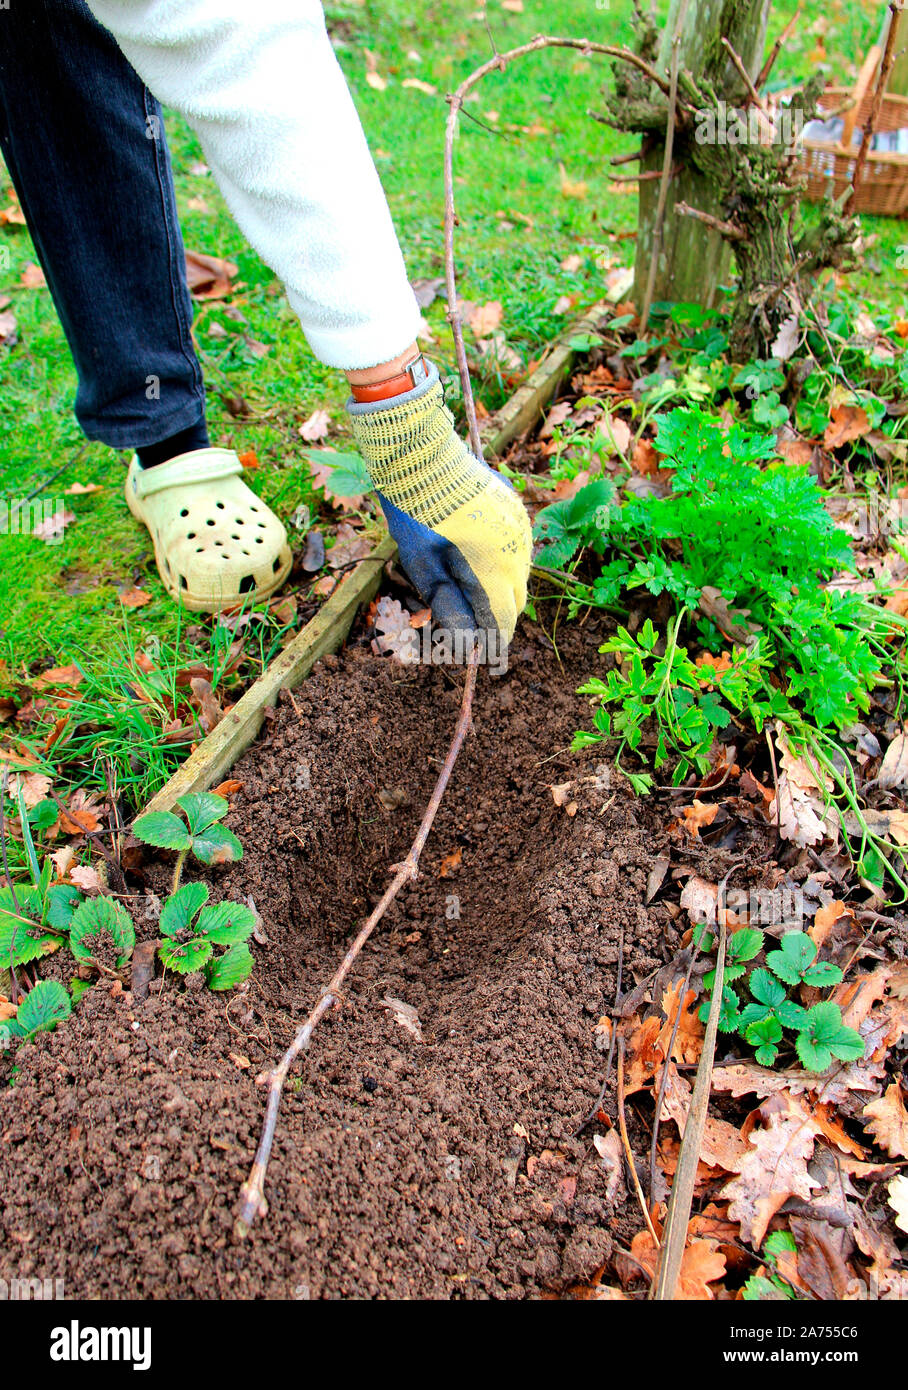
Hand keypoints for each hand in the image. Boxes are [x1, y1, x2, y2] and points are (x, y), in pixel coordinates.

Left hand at [348, 364, 530, 643]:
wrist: (421, 453)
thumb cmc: (414, 511)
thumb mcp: (422, 566)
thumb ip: (447, 604)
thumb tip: (465, 640)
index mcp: (495, 566)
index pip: (502, 620)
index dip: (490, 643)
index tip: (477, 658)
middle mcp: (518, 549)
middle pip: (514, 600)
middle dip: (494, 618)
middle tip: (469, 632)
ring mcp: (520, 527)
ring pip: (517, 575)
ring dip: (498, 589)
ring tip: (467, 593)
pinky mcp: (515, 510)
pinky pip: (514, 548)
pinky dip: (499, 562)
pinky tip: (473, 557)